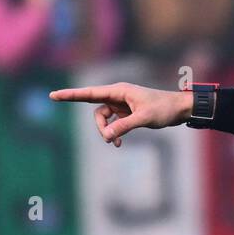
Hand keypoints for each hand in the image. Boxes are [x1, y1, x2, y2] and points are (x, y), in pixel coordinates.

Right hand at [49, 82, 191, 146]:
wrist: (179, 109)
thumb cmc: (164, 109)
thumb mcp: (144, 118)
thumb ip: (124, 126)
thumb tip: (107, 136)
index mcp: (119, 90)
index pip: (90, 93)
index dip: (71, 95)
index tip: (54, 95)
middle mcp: (117, 95)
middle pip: (96, 109)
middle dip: (99, 126)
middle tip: (109, 140)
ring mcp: (121, 104)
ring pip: (103, 118)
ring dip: (107, 132)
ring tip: (117, 143)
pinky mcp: (126, 112)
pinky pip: (112, 123)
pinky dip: (114, 133)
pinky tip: (119, 143)